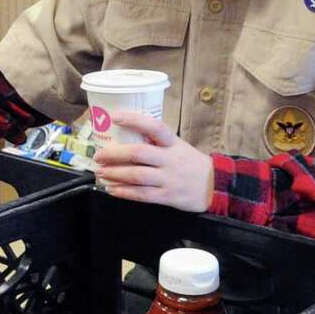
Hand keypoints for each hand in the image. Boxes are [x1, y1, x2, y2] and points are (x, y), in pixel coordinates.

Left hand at [92, 111, 214, 212]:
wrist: (216, 187)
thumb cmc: (189, 163)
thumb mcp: (178, 146)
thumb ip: (155, 142)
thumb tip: (124, 135)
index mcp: (173, 143)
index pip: (154, 126)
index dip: (133, 120)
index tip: (114, 116)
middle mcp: (171, 159)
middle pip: (139, 153)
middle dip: (114, 153)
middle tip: (98, 155)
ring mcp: (169, 179)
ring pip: (137, 175)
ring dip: (115, 174)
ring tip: (101, 172)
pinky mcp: (168, 197)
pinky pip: (142, 195)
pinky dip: (124, 192)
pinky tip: (112, 189)